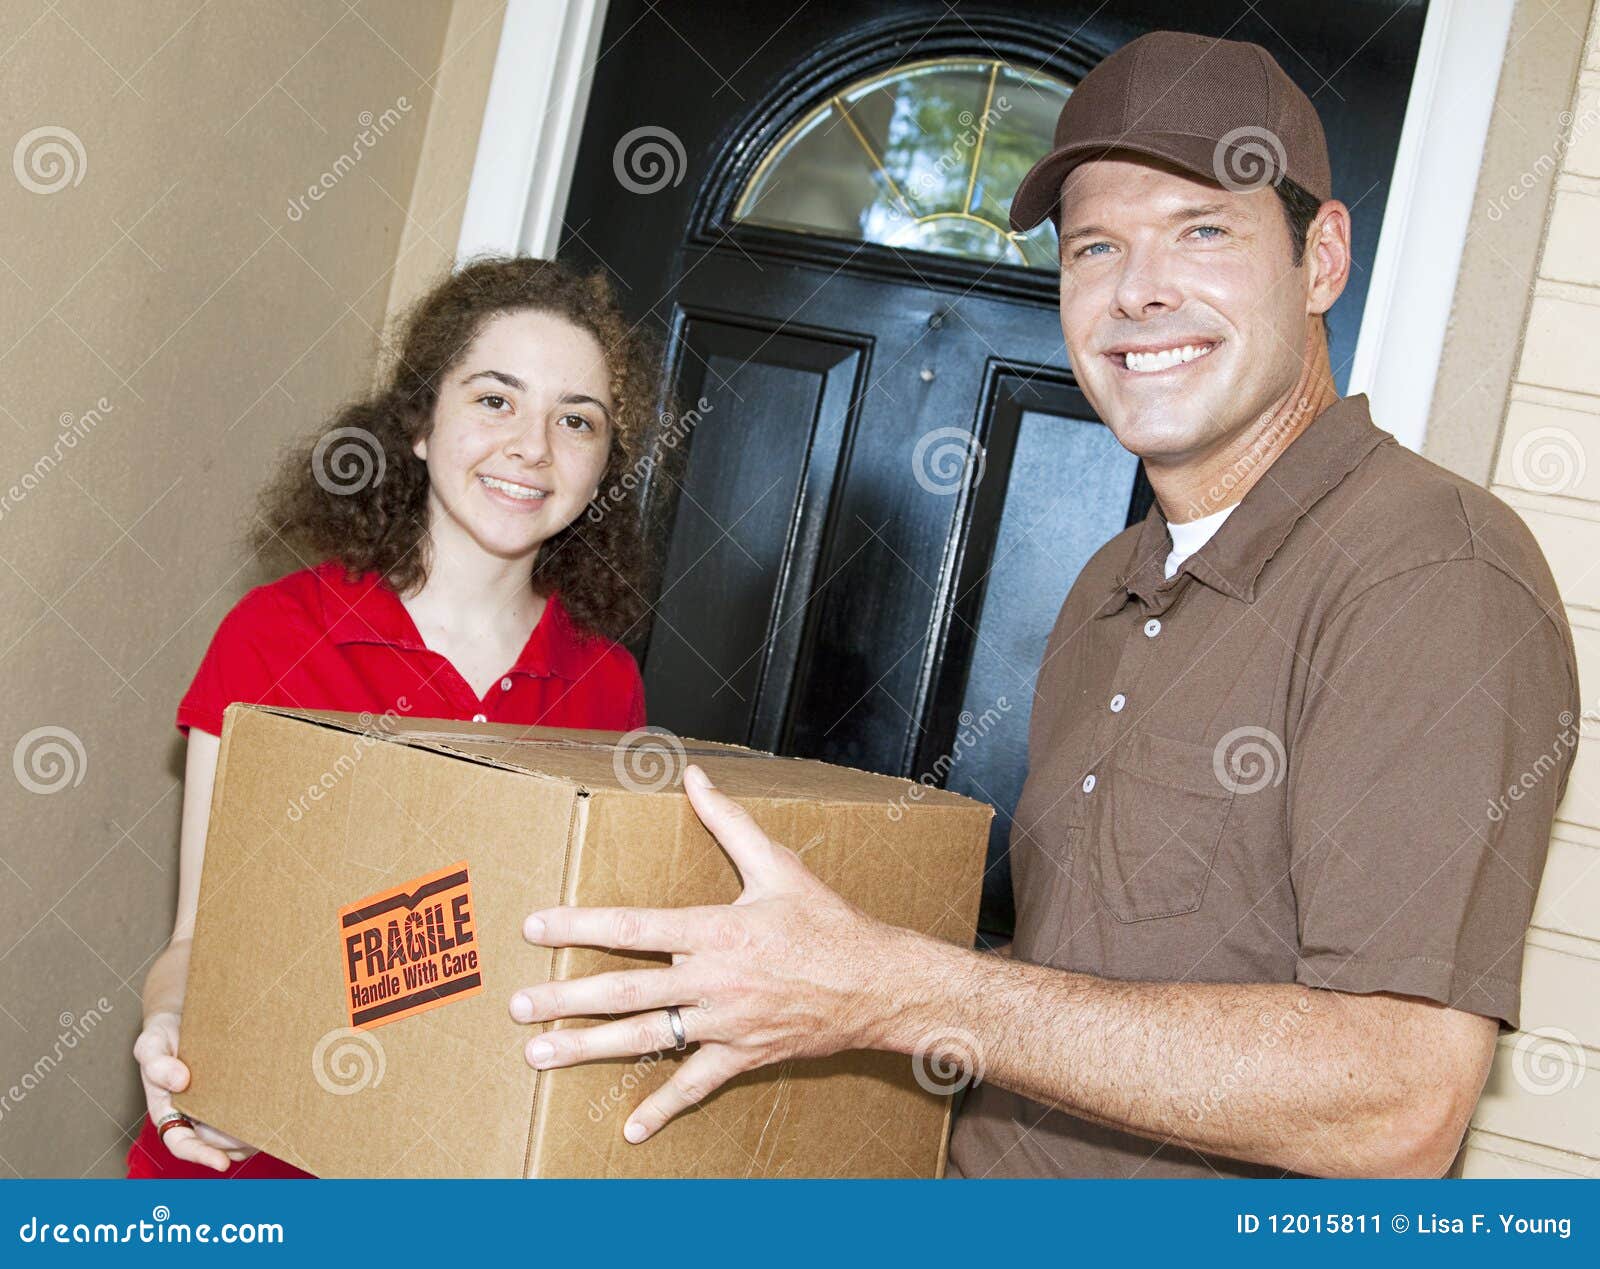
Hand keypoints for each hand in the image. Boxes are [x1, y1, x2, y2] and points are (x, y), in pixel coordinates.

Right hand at [132, 1012, 258, 1171]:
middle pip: (215, 1143)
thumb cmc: (162, 1036)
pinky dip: (259, 1117)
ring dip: (251, 1136)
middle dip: (235, 1144)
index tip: (221, 1164)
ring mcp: (212, 1108)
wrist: (181, 1019)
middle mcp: (191, 1116)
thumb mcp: (150, 1045)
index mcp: (167, 1113)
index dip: (201, 1155)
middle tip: (260, 1135)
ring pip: (233, 1135)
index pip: (182, 1144)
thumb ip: (157, 1064)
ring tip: (272, 1127)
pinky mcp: (233, 1095)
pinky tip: (275, 1109)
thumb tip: (180, 1082)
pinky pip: (245, 1114)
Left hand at [511, 763, 901, 1142]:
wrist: (877, 983)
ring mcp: (726, 1023)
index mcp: (718, 929)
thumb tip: (694, 776)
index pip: (635, 927)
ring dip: (589, 1049)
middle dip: (566, 998)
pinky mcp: (743, 1055)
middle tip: (517, 1005)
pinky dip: (663, 1108)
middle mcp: (714, 980)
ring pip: (647, 1039)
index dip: (581, 925)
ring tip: (539, 1055)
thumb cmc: (827, 922)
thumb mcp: (779, 865)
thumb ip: (728, 822)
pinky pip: (697, 1085)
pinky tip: (630, 1130)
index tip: (536, 927)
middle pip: (626, 991)